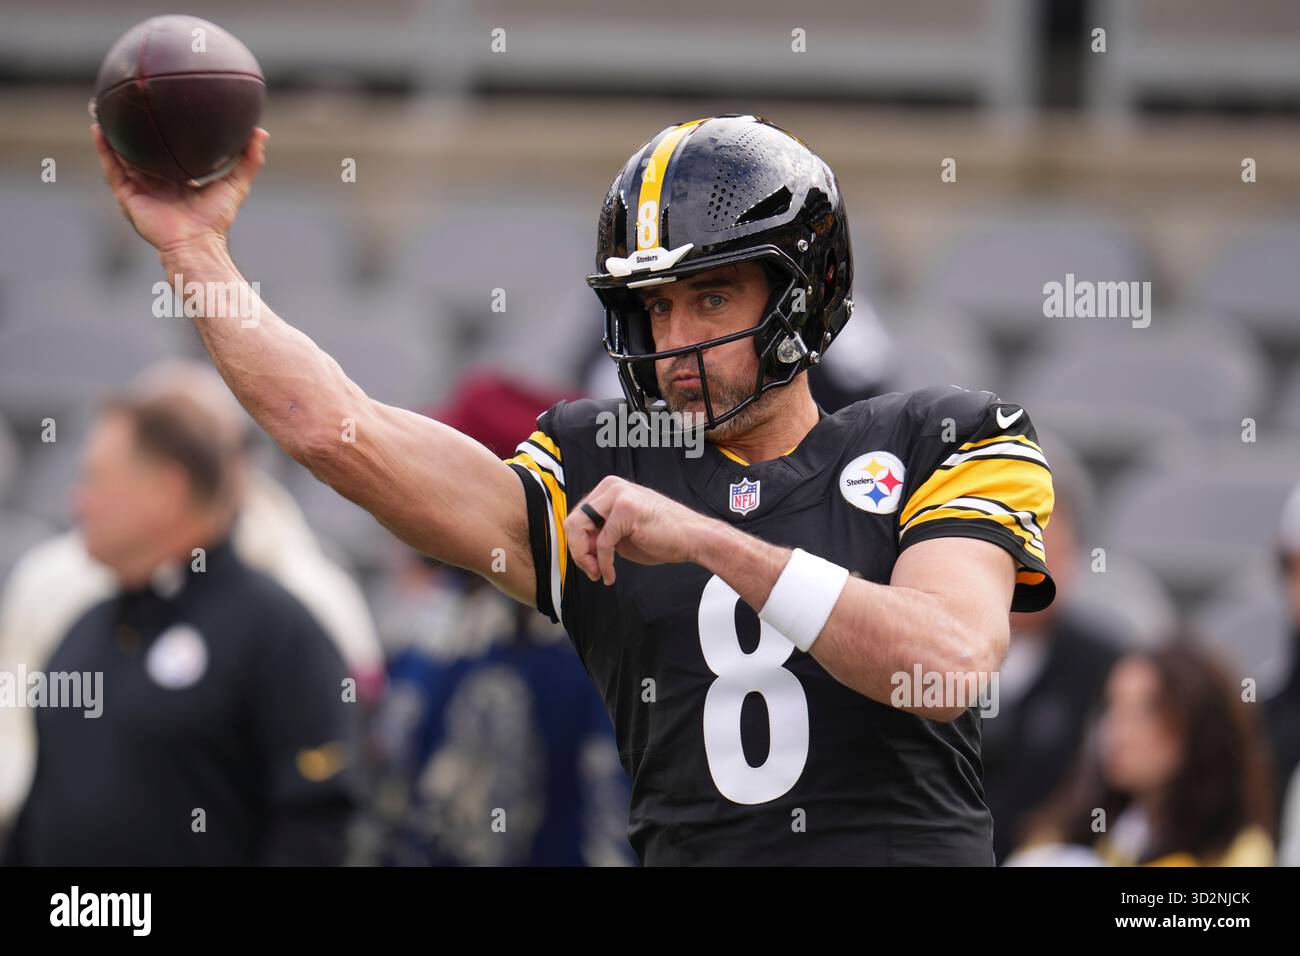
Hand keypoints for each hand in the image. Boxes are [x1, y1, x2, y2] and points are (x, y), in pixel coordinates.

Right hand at [91, 123, 267, 257]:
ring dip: (111, 132)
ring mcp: (139, 187)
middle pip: (140, 149)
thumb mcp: (236, 184)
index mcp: (177, 178)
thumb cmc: (216, 219)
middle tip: (129, 100)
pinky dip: (103, 148)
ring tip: (104, 106)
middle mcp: (156, 181)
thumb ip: (249, 160)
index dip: (164, 131)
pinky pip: (110, 167)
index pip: (167, 150)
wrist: (196, 242)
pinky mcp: (126, 195)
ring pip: (120, 155)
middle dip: (133, 128)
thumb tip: (260, 133)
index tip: (164, 106)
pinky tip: (98, 127)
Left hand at [565, 476, 715, 584]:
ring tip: (598, 572)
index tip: (590, 563)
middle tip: (591, 571)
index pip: (578, 515)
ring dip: (585, 556)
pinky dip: (603, 563)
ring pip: (579, 528)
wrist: (693, 538)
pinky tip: (610, 574)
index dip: (578, 544)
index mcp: (610, 489)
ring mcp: (618, 494)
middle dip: (578, 551)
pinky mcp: (625, 508)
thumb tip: (578, 546)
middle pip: (573, 520)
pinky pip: (602, 542)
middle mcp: (611, 486)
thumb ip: (599, 534)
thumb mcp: (621, 534)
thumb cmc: (662, 537)